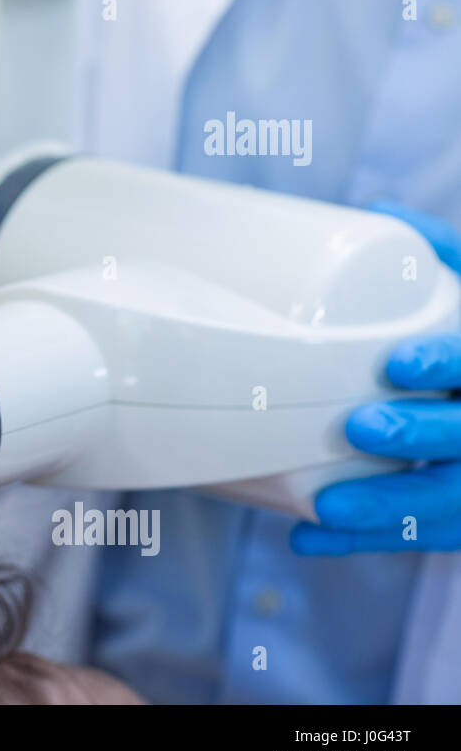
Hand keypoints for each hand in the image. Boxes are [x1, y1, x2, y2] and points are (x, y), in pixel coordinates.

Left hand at [291, 199, 460, 554]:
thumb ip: (448, 255)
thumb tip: (380, 209)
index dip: (449, 362)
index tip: (399, 361)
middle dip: (422, 434)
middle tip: (361, 426)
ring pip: (454, 503)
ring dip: (391, 507)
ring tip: (325, 508)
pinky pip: (426, 539)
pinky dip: (366, 542)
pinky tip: (305, 538)